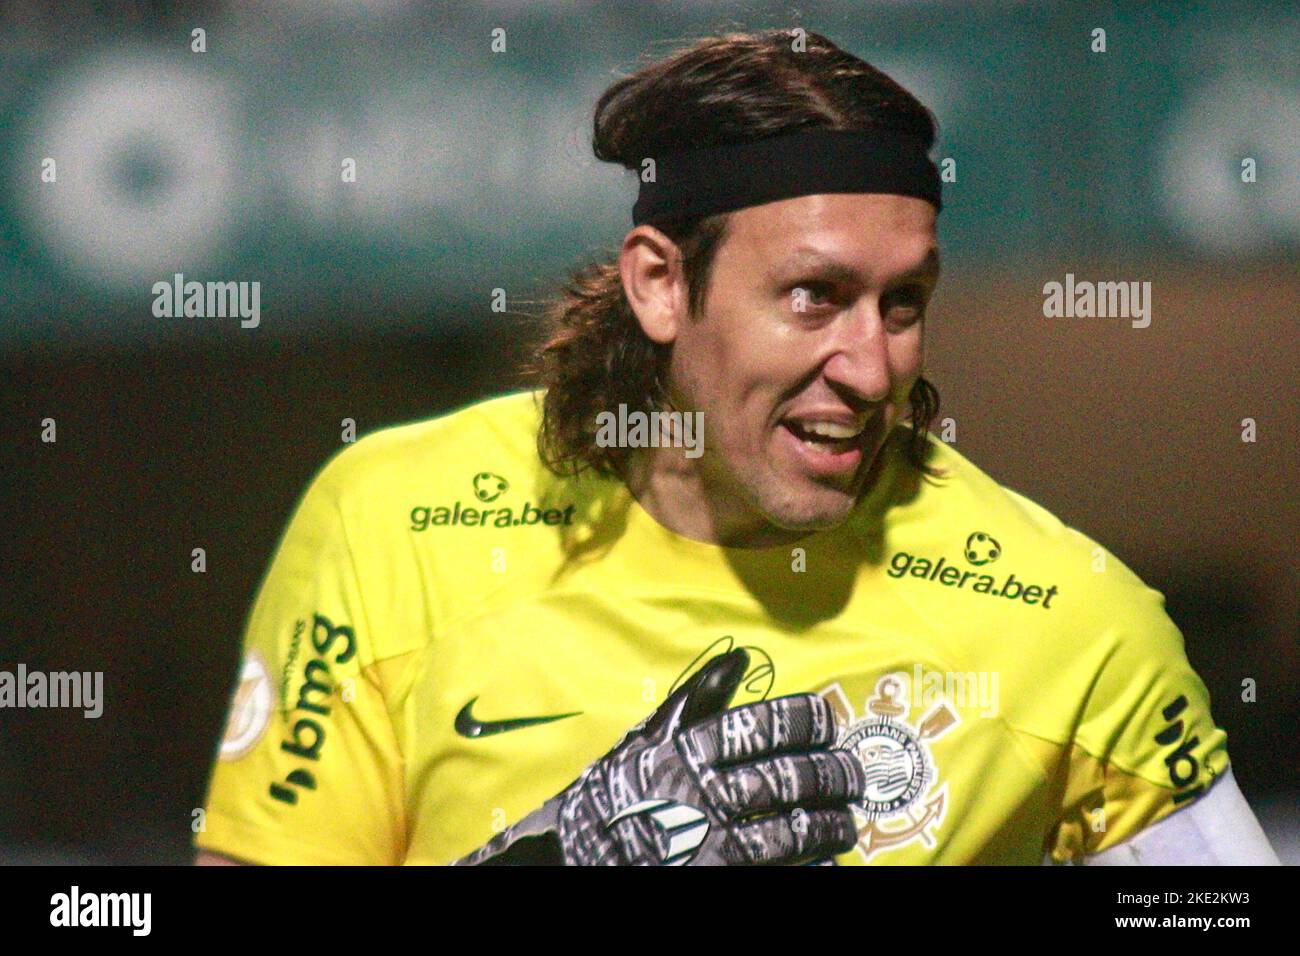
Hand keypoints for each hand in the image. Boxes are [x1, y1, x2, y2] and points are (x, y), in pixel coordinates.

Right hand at [455, 648, 864, 864]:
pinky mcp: (711, 876)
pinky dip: (808, 861)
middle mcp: (698, 791)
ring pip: (791, 828)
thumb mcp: (646, 741)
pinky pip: (775, 866)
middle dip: (833, 775)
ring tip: (846, 821)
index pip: (762, 725)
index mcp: (684, 749)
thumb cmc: (614, 795)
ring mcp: (706, 841)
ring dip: (830, 823)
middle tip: (854, 776)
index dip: (808, 721)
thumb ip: (694, 701)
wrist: (572, 858)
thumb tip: (739, 658)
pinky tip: (825, 858)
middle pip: (787, 777)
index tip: (830, 722)